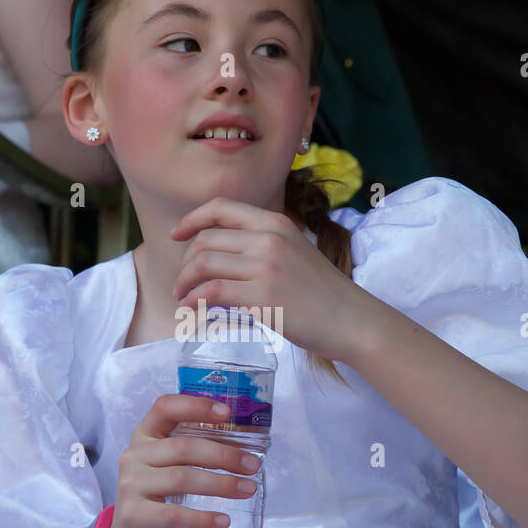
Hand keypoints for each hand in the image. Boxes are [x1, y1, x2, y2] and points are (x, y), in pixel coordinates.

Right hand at [106, 394, 260, 527]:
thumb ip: (194, 452)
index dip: (195, 406)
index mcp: (145, 436)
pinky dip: (203, 517)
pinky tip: (224, 520)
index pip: (165, 408)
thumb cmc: (159, 495)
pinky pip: (174, 514)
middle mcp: (134, 456)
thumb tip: (246, 448)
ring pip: (181, 478)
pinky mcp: (134, 515)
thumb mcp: (169, 466)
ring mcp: (130, 486)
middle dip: (223, 455)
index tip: (227, 413)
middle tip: (252, 465)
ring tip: (247, 489)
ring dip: (220, 484)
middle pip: (182, 447)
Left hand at [169, 196, 365, 362]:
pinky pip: (212, 293)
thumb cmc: (322, 293)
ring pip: (204, 265)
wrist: (351, 319)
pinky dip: (194, 301)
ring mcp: (265, 267)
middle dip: (186, 262)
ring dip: (185, 283)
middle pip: (206, 239)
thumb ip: (262, 246)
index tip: (176, 235)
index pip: (221, 207)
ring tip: (183, 298)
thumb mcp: (294, 251)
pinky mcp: (263, 297)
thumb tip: (220, 256)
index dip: (191, 219)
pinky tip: (192, 310)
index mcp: (275, 223)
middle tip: (182, 283)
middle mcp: (268, 239)